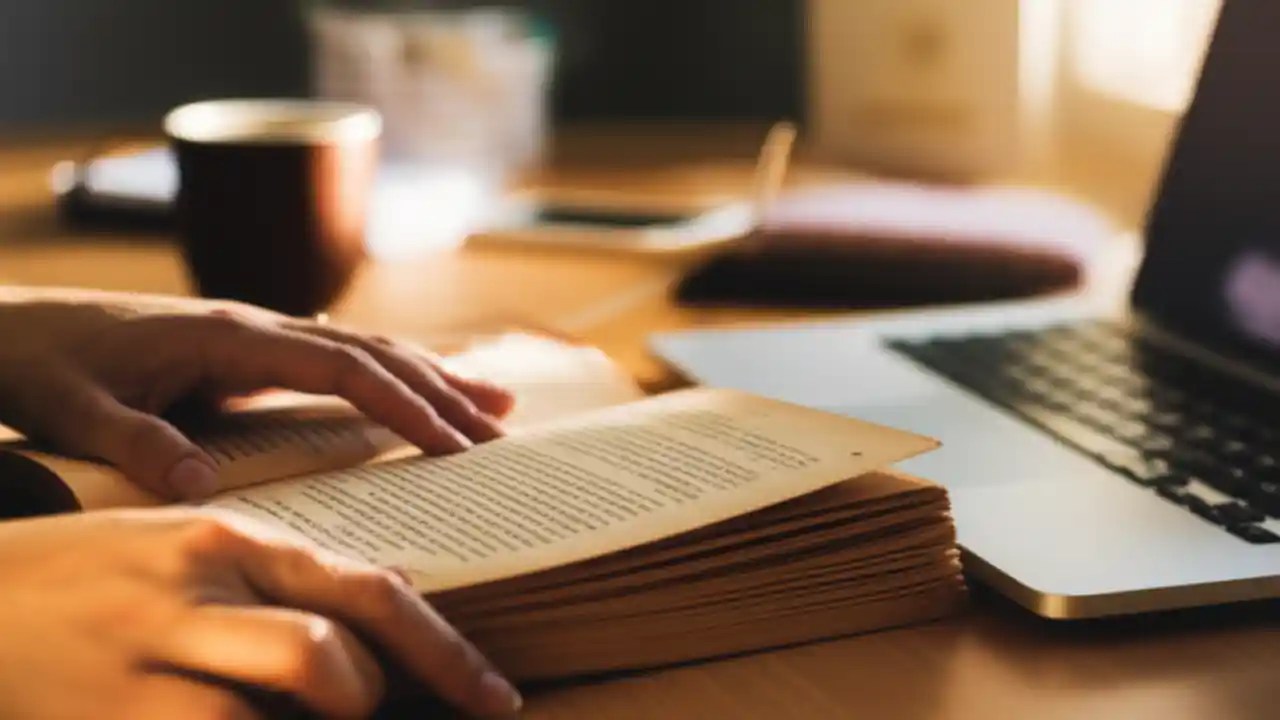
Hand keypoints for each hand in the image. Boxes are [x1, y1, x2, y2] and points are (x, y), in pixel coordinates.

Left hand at [0, 288, 514, 499]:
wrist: (12, 326)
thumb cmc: (41, 365)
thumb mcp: (71, 410)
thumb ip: (134, 444)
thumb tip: (205, 489)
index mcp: (228, 335)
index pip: (341, 367)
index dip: (403, 404)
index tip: (453, 443)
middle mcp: (257, 326)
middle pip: (374, 352)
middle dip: (443, 390)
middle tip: (504, 430)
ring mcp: (257, 335)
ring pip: (367, 350)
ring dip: (433, 376)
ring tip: (497, 404)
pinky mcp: (250, 352)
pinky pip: (339, 362)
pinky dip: (390, 378)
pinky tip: (417, 393)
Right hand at [0, 509, 521, 718]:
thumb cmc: (96, 579)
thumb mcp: (191, 549)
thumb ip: (282, 576)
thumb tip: (390, 598)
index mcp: (229, 537)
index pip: (367, 590)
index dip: (445, 651)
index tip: (495, 698)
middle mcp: (193, 588)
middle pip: (331, 655)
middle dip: (368, 698)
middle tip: (366, 712)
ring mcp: (143, 658)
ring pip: (280, 707)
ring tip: (280, 712)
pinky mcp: (111, 718)